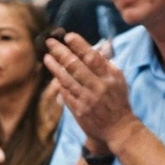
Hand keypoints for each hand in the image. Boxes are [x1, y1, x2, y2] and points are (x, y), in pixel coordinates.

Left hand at [44, 33, 138, 150]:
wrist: (118, 128)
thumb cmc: (117, 100)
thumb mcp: (118, 80)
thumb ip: (106, 64)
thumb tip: (99, 45)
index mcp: (111, 76)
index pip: (92, 57)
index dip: (79, 45)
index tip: (68, 36)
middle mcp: (99, 86)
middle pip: (76, 65)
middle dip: (61, 52)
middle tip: (50, 42)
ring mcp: (88, 99)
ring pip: (67, 79)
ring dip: (55, 67)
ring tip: (46, 57)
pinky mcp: (79, 110)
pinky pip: (65, 93)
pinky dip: (59, 83)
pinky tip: (53, 75)